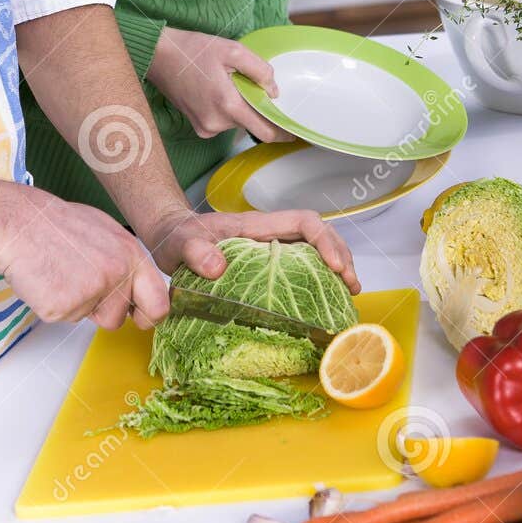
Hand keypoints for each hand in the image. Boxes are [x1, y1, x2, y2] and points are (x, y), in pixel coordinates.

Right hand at [0, 183, 169, 329]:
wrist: (18, 221)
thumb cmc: (55, 224)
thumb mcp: (104, 232)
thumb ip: (123, 261)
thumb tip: (133, 285)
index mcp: (132, 254)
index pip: (159, 303)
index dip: (147, 315)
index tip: (138, 316)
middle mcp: (118, 274)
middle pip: (120, 318)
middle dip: (106, 314)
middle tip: (85, 291)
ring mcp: (93, 291)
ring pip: (90, 319)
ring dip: (77, 307)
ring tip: (61, 276)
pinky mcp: (66, 306)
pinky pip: (63, 318)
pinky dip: (53, 305)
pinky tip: (46, 280)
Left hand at [142, 206, 360, 295]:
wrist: (169, 239)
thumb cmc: (177, 237)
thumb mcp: (181, 243)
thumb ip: (195, 250)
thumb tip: (216, 266)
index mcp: (258, 225)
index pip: (304, 222)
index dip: (325, 240)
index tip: (335, 266)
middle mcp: (270, 234)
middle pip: (318, 235)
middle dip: (340, 255)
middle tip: (352, 285)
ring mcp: (270, 249)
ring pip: (314, 250)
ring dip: (335, 267)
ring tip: (348, 292)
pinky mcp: (265, 266)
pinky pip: (300, 267)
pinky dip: (317, 280)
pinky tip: (324, 300)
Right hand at [146, 27, 291, 143]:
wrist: (158, 55)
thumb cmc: (193, 50)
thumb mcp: (233, 50)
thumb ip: (260, 71)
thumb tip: (273, 91)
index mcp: (227, 106)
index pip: (264, 131)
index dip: (281, 132)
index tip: (293, 132)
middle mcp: (216, 123)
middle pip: (250, 124)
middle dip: (256, 108)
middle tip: (249, 85)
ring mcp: (204, 126)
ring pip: (236, 121)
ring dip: (238, 105)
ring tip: (225, 81)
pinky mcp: (197, 125)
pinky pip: (222, 120)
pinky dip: (225, 108)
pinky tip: (214, 88)